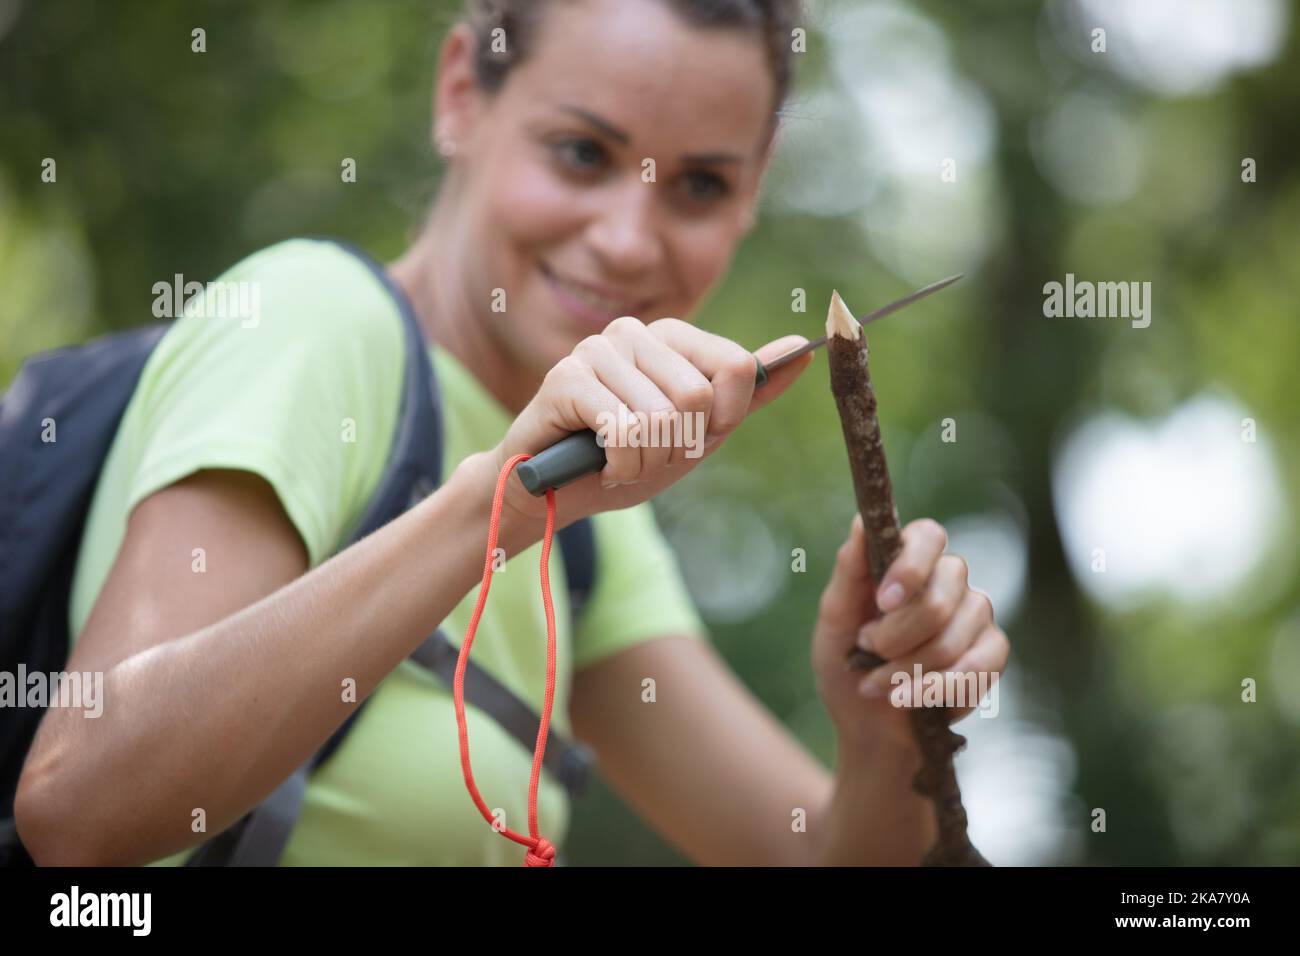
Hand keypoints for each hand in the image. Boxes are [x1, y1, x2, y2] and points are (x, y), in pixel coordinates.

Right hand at [489, 316, 812, 530]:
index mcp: (672, 337)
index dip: (722, 419)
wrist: (551, 494)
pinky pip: (623, 431)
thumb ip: (748, 393)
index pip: (735, 366)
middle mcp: (634, 331)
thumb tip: (803, 350)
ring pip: (661, 418)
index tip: (691, 437)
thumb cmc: (623, 461)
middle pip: (699, 396)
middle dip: (679, 446)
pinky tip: (600, 464)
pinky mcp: (564, 378)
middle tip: (647, 455)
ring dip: (646, 462)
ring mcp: (596, 350)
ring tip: (619, 461)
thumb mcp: (699, 432)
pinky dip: (620, 466)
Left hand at [811, 515, 1008, 749]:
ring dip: (906, 671)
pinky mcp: (992, 653)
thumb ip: (849, 572)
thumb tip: (861, 522)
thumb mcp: (834, 619)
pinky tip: (907, 700)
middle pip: (939, 598)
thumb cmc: (846, 662)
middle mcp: (949, 579)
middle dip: (894, 637)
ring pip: (951, 640)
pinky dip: (935, 691)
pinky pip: (976, 669)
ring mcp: (976, 614)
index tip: (882, 602)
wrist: (866, 724)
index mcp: (910, 559)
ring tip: (876, 683)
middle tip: (867, 650)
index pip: (928, 537)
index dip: (910, 569)